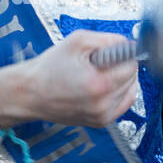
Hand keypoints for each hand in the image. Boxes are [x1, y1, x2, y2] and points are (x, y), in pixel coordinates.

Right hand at [0, 30, 138, 129]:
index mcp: (99, 84)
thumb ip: (109, 39)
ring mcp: (103, 117)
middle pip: (132, 78)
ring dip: (120, 80)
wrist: (30, 93)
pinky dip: (117, 93)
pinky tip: (102, 85)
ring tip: (98, 74)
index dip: (122, 54)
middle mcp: (103, 105)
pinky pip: (122, 104)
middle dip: (120, 66)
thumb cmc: (49, 67)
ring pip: (130, 91)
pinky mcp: (100, 122)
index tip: (109, 52)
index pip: (132, 65)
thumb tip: (130, 45)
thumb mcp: (78, 41)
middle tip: (99, 63)